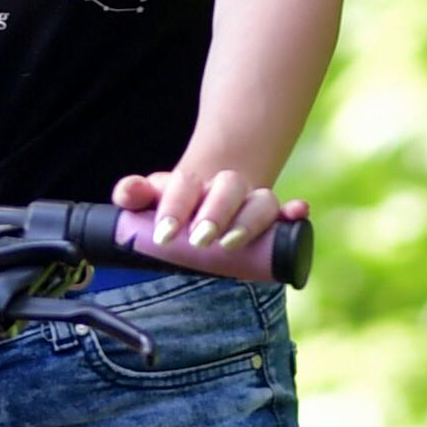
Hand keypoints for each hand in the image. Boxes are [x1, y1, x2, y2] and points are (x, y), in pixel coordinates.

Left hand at [112, 153, 301, 263]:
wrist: (207, 200)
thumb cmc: (177, 205)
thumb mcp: (152, 200)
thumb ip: (134, 194)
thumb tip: (128, 192)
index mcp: (192, 182)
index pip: (185, 184)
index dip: (175, 207)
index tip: (164, 235)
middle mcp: (225, 188)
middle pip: (228, 187)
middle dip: (215, 213)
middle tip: (200, 239)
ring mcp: (252, 202)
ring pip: (262, 201)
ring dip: (250, 221)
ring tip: (231, 243)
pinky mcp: (273, 220)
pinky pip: (289, 214)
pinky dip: (296, 213)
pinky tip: (299, 213)